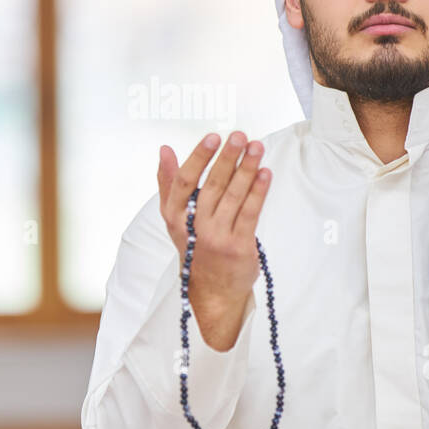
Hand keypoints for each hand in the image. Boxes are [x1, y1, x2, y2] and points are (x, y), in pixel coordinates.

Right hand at [158, 131, 271, 349]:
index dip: (198, 158)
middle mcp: (194, 227)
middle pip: (212, 186)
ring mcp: (217, 237)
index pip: (184, 182)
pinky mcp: (239, 246)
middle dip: (227, 158)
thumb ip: (168, 183)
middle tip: (239, 136)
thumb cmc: (195, 247)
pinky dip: (258, 191)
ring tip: (257, 147)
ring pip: (234, 197)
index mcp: (175, 217)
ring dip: (247, 169)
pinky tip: (265, 173)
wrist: (212, 292)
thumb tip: (163, 149)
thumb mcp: (175, 218)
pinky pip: (250, 213)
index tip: (212, 137)